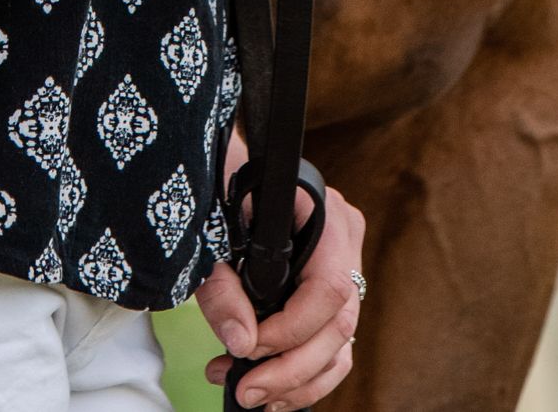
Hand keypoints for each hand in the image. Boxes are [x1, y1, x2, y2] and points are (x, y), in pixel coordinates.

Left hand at [194, 148, 364, 406]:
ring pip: (342, 346)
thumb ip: (222, 285)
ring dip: (297, 383)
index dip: (291, 330)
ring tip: (249, 394)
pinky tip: (267, 388)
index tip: (246, 350)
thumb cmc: (219, 185)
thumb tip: (241, 343)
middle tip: (245, 392)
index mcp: (324, 213)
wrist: (225, 167)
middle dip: (292, 370)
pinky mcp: (332, 292)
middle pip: (341, 325)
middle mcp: (345, 239)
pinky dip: (304, 376)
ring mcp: (345, 266)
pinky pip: (333, 346)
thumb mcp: (212, 226)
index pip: (329, 287)